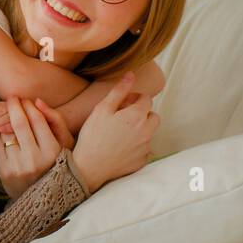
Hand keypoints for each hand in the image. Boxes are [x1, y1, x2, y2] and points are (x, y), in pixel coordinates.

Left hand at [0, 96, 75, 198]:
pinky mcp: (3, 171)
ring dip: (4, 117)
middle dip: (14, 106)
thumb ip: (55, 119)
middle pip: (19, 123)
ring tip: (7, 110)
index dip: (29, 105)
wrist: (43, 197)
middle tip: (12, 97)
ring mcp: (17, 167)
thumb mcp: (65, 143)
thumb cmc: (57, 162)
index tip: (25, 98)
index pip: (37, 120)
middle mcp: (34, 160)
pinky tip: (3, 127)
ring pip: (6, 132)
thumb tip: (37, 100)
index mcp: (52, 152)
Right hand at [70, 71, 159, 193]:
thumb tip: (131, 75)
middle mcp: (146, 131)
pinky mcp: (142, 161)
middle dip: (142, 113)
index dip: (135, 97)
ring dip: (140, 129)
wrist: (89, 167)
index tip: (122, 102)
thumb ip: (119, 91)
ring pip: (150, 133)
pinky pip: (145, 149)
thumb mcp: (101, 109)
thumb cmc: (93, 136)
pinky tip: (120, 147)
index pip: (147, 99)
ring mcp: (145, 147)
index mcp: (137, 116)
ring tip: (120, 133)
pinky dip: (136, 145)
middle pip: (153, 116)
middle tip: (124, 117)